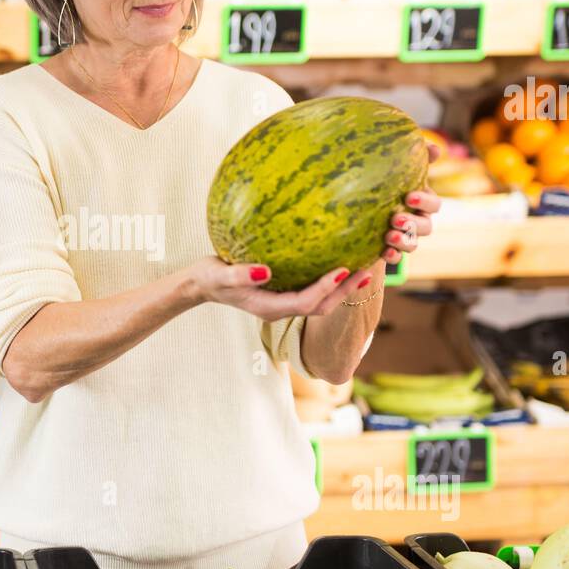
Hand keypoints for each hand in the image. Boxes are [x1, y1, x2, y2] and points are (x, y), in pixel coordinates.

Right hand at [189, 257, 379, 322]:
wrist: (203, 284)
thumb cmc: (210, 278)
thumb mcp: (220, 276)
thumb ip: (239, 275)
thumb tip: (266, 271)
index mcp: (269, 307)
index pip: (305, 303)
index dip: (326, 289)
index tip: (343, 270)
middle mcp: (281, 308)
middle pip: (320, 306)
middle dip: (344, 291)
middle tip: (366, 270)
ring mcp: (283, 302)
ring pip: (320, 301)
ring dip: (342, 287)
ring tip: (363, 268)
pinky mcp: (284, 292)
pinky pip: (312, 290)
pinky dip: (329, 280)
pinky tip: (340, 261)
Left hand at [383, 145, 441, 264]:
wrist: (361, 207)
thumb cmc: (385, 183)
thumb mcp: (397, 169)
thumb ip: (418, 158)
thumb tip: (435, 149)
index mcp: (422, 202)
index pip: (434, 205)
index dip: (425, 202)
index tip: (409, 196)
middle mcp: (417, 221)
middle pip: (426, 227)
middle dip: (413, 224)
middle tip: (395, 218)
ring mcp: (406, 237)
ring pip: (413, 244)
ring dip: (404, 241)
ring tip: (389, 236)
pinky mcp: (391, 250)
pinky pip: (397, 257)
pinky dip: (393, 256)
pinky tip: (384, 252)